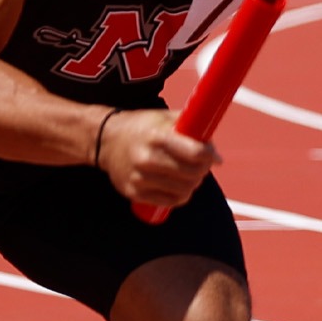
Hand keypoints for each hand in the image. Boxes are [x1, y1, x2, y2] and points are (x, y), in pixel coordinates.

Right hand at [95, 108, 221, 208]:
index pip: (195, 153)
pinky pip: (170, 201)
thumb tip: (215, 153)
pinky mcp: (134, 193)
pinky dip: (180, 195)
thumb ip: (192, 128)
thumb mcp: (164, 118)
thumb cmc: (143, 127)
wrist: (106, 141)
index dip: (210, 156)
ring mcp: (139, 178)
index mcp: (156, 136)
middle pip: (192, 174)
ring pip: (184, 190)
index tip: (214, 156)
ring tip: (191, 175)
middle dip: (203, 170)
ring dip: (193, 184)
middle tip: (203, 165)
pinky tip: (178, 185)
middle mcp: (146, 159)